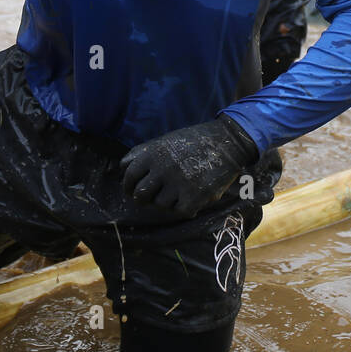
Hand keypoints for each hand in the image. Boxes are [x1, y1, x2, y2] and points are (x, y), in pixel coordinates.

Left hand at [121, 116, 259, 218]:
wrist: (228, 142)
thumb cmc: (194, 140)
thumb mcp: (165, 140)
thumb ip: (143, 153)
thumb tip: (122, 168)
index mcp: (152, 154)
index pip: (128, 176)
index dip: (129, 186)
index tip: (133, 190)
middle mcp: (161, 169)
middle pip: (140, 195)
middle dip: (144, 199)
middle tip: (152, 198)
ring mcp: (177, 184)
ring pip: (160, 205)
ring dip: (168, 201)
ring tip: (179, 192)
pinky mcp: (193, 197)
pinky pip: (179, 211)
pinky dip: (185, 207)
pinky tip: (192, 196)